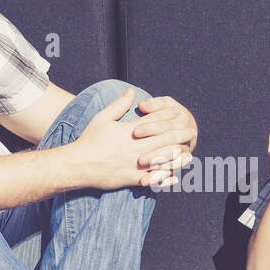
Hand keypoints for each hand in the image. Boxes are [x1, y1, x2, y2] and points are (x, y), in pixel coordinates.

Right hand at [70, 87, 193, 189]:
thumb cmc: (89, 140)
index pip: (153, 121)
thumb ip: (119, 105)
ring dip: (177, 156)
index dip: (167, 116)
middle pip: (163, 139)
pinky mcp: (132, 178)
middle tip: (191, 132)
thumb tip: (131, 91)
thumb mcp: (102, 118)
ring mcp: (135, 164)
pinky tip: (174, 177)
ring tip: (189, 154)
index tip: (178, 112)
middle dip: (179, 135)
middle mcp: (135, 147)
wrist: (77, 164)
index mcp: (129, 131)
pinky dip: (165, 178)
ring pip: (162, 159)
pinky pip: (152, 179)